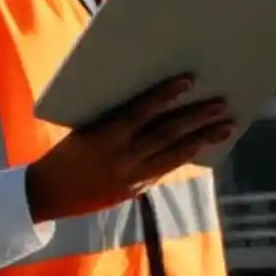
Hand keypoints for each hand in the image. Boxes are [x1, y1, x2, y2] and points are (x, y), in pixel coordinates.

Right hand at [25, 75, 232, 222]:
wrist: (48, 194)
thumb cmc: (66, 151)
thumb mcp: (85, 128)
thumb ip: (115, 116)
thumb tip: (150, 97)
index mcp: (104, 136)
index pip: (141, 111)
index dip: (165, 95)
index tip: (189, 80)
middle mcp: (121, 157)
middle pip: (167, 134)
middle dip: (197, 118)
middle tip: (222, 104)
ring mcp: (131, 176)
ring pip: (174, 154)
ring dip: (202, 139)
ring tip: (226, 126)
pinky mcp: (136, 190)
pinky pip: (166, 169)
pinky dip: (187, 155)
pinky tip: (205, 144)